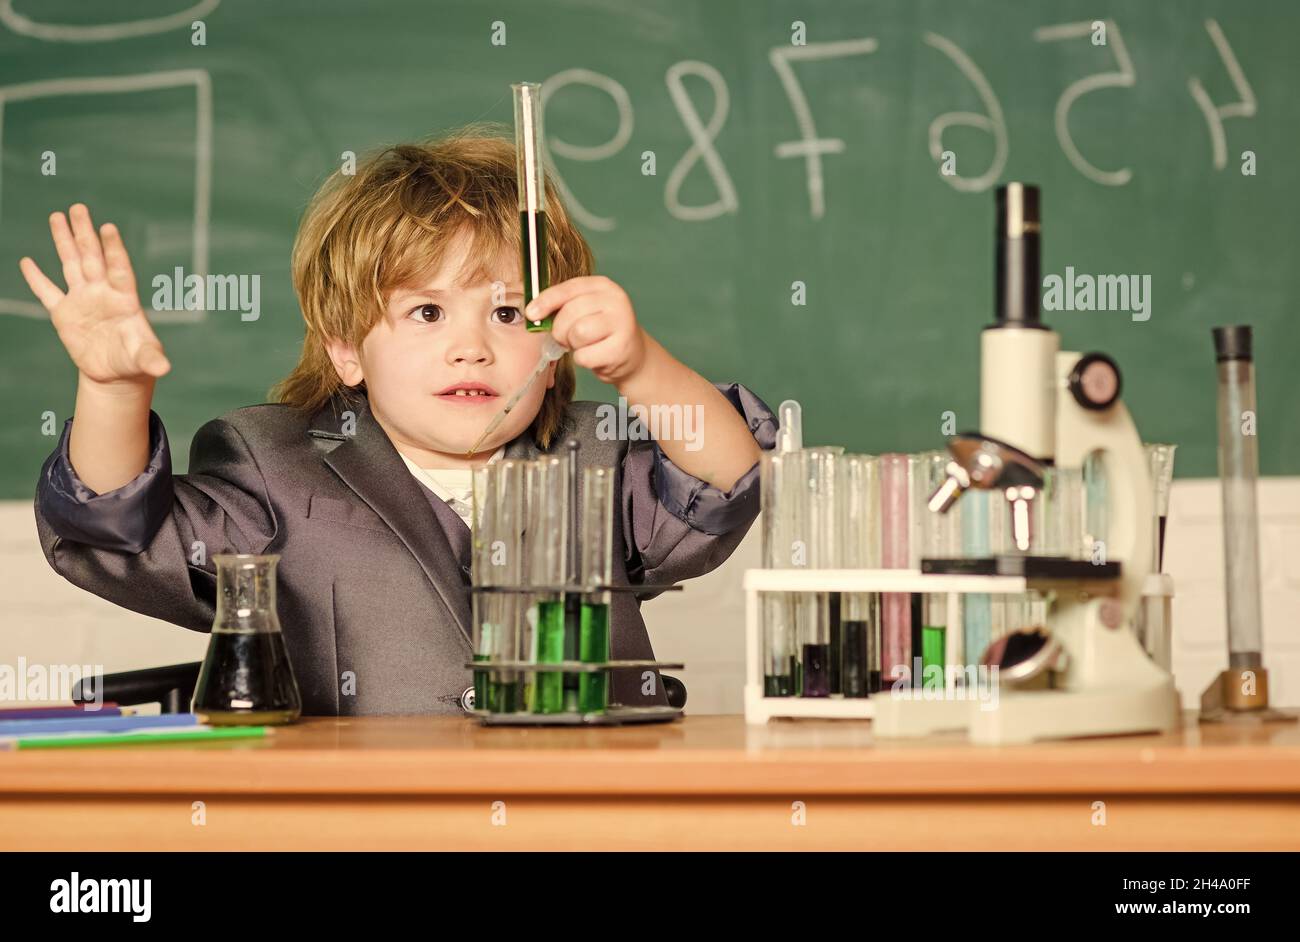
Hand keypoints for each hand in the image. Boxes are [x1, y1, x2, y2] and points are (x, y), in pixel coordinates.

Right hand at [19, 204, 169, 388]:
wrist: (115, 372)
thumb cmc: (134, 361)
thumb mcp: (144, 360)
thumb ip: (151, 359)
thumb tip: (163, 369)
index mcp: (124, 299)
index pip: (119, 268)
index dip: (114, 249)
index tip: (108, 227)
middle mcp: (102, 293)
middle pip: (93, 258)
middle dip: (85, 233)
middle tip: (78, 208)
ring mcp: (82, 300)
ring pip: (71, 264)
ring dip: (64, 241)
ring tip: (58, 216)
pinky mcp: (64, 314)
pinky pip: (47, 292)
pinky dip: (36, 279)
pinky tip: (27, 262)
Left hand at [526, 275, 647, 385]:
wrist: (633, 355)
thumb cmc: (601, 332)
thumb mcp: (585, 310)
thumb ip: (562, 306)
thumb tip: (532, 313)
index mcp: (603, 286)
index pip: (568, 289)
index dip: (546, 301)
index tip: (531, 314)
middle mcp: (615, 300)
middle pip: (570, 313)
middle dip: (560, 330)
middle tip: (566, 338)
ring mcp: (622, 323)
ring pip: (577, 333)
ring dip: (573, 344)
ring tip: (584, 345)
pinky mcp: (621, 348)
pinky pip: (585, 356)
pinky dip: (583, 360)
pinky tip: (595, 356)